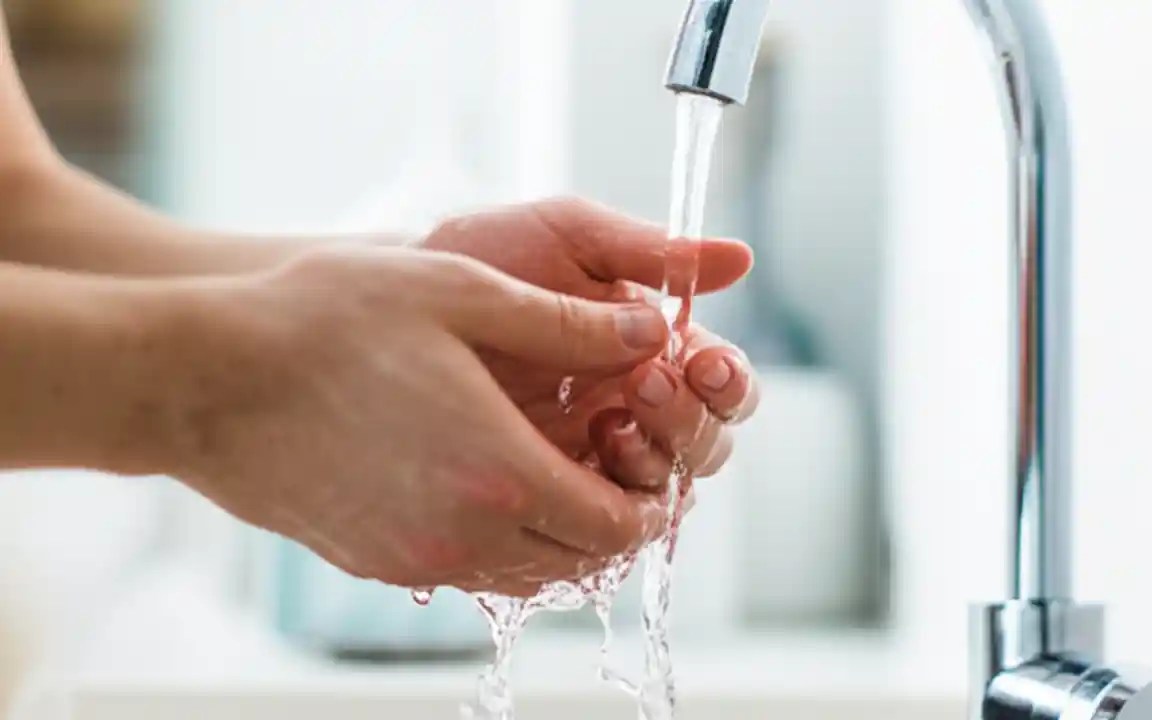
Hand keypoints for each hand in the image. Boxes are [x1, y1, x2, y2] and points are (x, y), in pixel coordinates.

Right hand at [166, 246, 675, 595]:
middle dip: (613, 520)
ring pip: (526, 576)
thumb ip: (567, 323)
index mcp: (500, 472)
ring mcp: (413, 559)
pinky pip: (467, 573)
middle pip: (580, 563)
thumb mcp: (461, 293)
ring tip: (555, 470)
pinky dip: (500, 543)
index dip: (649, 499)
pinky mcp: (373, 562)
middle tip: (612, 463)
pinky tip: (486, 482)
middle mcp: (463, 536)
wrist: (204, 378)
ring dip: (559, 535)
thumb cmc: (326, 321)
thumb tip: (652, 333)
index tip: (646, 458)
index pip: (617, 525)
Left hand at [423, 198, 761, 490]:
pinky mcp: (548, 496)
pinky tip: (568, 473)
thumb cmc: (486, 255)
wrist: (395, 298)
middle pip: (705, 446)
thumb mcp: (569, 238)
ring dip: (653, 467)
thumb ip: (652, 251)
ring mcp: (593, 460)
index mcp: (655, 351)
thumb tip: (740, 259)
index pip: (723, 384)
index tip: (702, 362)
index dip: (727, 381)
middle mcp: (635, 411)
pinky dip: (601, 511)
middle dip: (688, 422)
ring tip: (607, 427)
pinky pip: (597, 526)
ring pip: (662, 493)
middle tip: (642, 387)